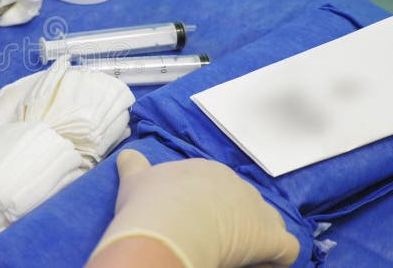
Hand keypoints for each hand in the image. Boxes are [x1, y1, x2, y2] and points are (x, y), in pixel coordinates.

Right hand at [88, 150, 299, 267]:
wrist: (165, 226)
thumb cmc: (150, 204)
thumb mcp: (135, 179)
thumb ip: (134, 166)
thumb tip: (127, 156)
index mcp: (207, 171)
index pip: (218, 189)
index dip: (210, 210)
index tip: (194, 226)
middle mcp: (236, 185)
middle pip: (244, 205)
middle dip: (234, 224)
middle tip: (211, 244)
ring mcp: (256, 209)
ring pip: (269, 222)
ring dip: (257, 238)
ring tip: (237, 256)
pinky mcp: (269, 237)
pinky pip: (286, 249)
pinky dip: (276, 259)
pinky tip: (257, 265)